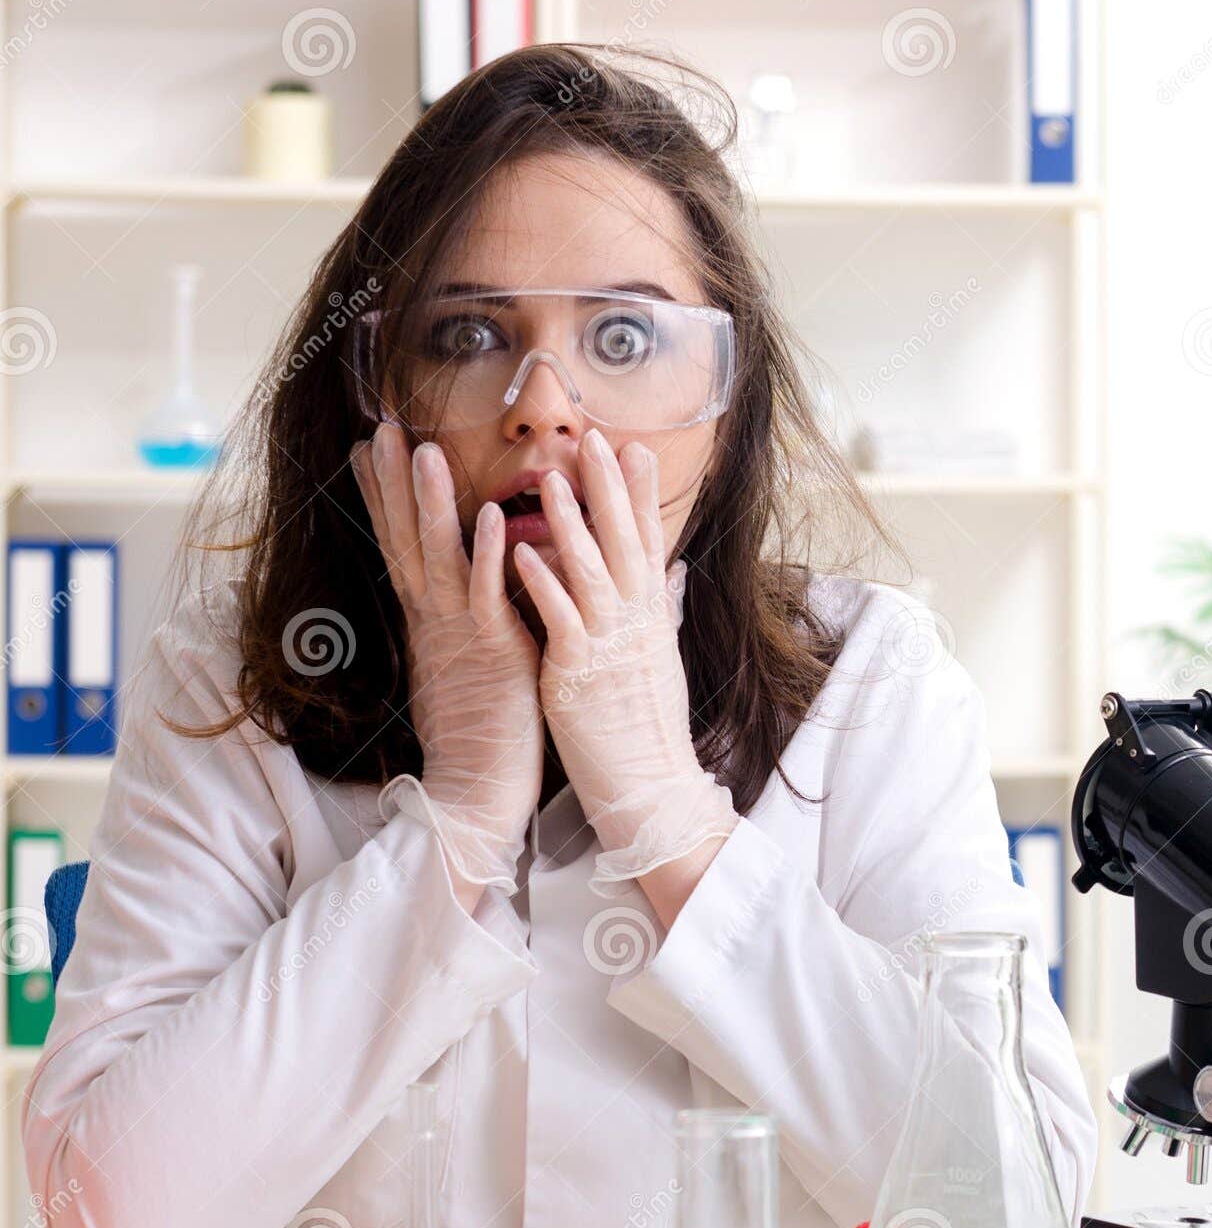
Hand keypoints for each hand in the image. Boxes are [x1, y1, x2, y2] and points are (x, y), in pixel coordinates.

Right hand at [351, 422, 544, 908]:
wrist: (478, 793)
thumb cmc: (483, 734)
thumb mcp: (469, 665)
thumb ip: (465, 624)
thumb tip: (463, 594)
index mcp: (430, 620)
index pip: (401, 545)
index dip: (383, 496)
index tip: (367, 448)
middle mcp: (435, 621)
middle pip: (406, 539)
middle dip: (392, 482)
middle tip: (380, 427)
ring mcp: (459, 635)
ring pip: (439, 558)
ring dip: (430, 504)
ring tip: (421, 449)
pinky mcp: (492, 653)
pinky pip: (487, 598)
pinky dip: (487, 558)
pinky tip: (489, 517)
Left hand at [510, 427, 736, 899]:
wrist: (651, 790)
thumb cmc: (647, 728)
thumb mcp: (660, 658)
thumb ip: (663, 607)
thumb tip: (674, 569)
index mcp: (650, 618)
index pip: (647, 543)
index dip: (639, 495)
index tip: (631, 446)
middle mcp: (635, 624)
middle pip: (623, 543)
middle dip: (608, 489)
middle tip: (593, 438)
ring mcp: (609, 647)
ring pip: (591, 573)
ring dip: (570, 523)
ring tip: (548, 479)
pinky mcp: (579, 675)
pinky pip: (560, 620)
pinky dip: (542, 584)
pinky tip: (522, 551)